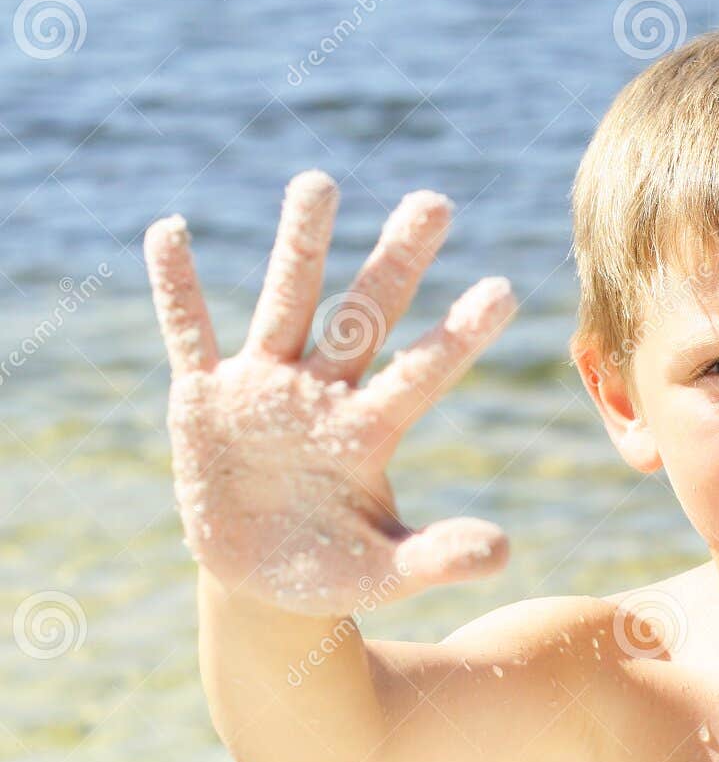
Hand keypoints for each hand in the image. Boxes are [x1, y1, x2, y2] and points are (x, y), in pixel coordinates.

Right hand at [146, 171, 517, 614]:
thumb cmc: (333, 569)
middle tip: (436, 201)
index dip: (459, 334)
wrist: (259, 580)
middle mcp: (323, 395)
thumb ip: (439, 557)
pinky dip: (176, 288)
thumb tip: (505, 552)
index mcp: (369, 432)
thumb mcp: (386, 571)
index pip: (422, 373)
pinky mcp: (205, 399)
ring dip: (301, 246)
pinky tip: (171, 230)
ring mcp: (265, 390)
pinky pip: (189, 333)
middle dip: (396, 261)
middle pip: (365, 316)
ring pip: (287, 303)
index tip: (505, 289)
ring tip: (320, 181)